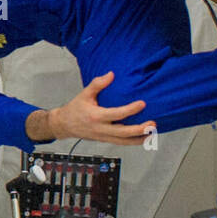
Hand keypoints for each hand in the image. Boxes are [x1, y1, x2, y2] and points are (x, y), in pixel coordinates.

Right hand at [29, 72, 154, 145]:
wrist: (64, 125)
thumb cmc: (75, 109)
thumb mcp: (84, 94)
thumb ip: (97, 84)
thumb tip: (111, 74)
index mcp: (95, 116)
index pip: (116, 114)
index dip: (130, 110)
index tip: (142, 103)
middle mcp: (100, 129)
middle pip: (123, 133)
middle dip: (139, 129)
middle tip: (152, 123)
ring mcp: (103, 136)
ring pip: (124, 142)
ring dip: (139, 139)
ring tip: (152, 133)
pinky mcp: (105, 140)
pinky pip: (121, 143)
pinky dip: (133, 141)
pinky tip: (143, 137)